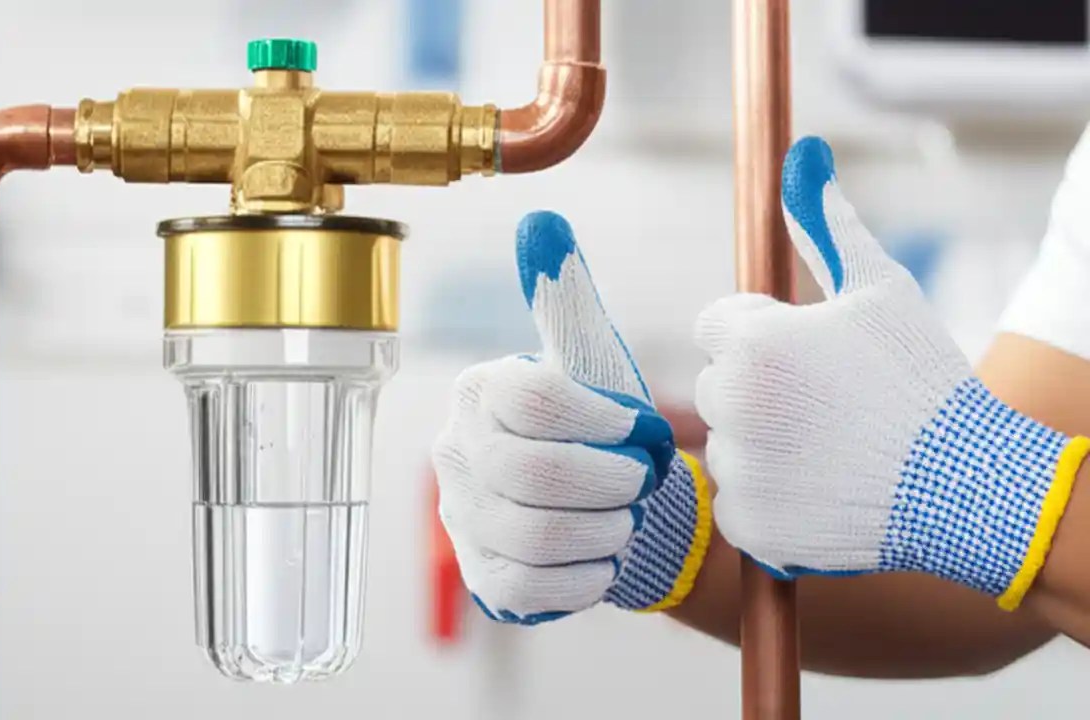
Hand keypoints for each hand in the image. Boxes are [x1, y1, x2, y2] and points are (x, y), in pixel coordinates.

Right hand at [433, 211, 711, 623]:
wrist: (595, 504)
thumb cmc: (596, 426)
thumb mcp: (591, 361)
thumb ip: (567, 298)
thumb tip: (542, 221)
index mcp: (480, 390)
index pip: (534, 400)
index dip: (603, 420)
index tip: (644, 428)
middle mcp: (455, 451)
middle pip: (533, 473)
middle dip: (611, 481)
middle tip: (643, 480)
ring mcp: (461, 517)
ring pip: (535, 533)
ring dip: (605, 528)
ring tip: (626, 517)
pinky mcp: (480, 577)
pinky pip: (530, 588)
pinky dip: (584, 577)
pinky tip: (602, 555)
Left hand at [696, 137, 1089, 609]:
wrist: (969, 485)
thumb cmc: (923, 379)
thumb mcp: (880, 289)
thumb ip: (826, 225)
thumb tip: (800, 153)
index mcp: (753, 341)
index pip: (715, 324)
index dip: (762, 334)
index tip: (811, 355)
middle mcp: (731, 405)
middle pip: (717, 384)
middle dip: (759, 389)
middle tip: (828, 405)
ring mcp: (738, 471)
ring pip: (728, 444)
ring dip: (765, 445)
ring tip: (833, 448)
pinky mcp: (747, 526)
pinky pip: (738, 501)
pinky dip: (770, 500)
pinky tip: (823, 490)